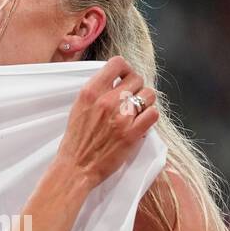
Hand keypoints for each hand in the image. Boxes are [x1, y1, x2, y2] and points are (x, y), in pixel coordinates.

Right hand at [54, 56, 159, 187]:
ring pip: (148, 94)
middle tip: (131, 98)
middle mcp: (107, 101)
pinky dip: (150, 116)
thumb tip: (116, 81)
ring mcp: (121, 117)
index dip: (125, 69)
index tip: (125, 77)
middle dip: (136, 87)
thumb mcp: (79, 107)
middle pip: (137, 78)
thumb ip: (97, 91)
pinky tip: (141, 122)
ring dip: (145, 101)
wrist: (76, 167)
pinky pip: (153, 114)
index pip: (117, 63)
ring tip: (137, 111)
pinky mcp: (132, 133)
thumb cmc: (77, 140)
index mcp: (91, 91)